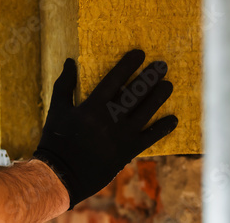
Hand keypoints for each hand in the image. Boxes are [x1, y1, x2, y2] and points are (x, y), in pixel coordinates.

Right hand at [33, 49, 177, 208]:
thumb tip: (70, 61)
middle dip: (150, 77)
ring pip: (146, 112)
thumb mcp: (57, 109)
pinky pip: (149, 138)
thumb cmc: (56, 140)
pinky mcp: (128, 152)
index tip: (140, 53)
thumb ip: (65, 84)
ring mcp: (121, 136)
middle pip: (135, 93)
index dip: (128, 65)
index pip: (115, 79)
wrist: (61, 175)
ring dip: (158, 97)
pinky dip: (162, 128)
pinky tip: (173, 119)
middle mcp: (110, 119)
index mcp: (92, 106)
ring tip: (168, 85)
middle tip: (162, 65)